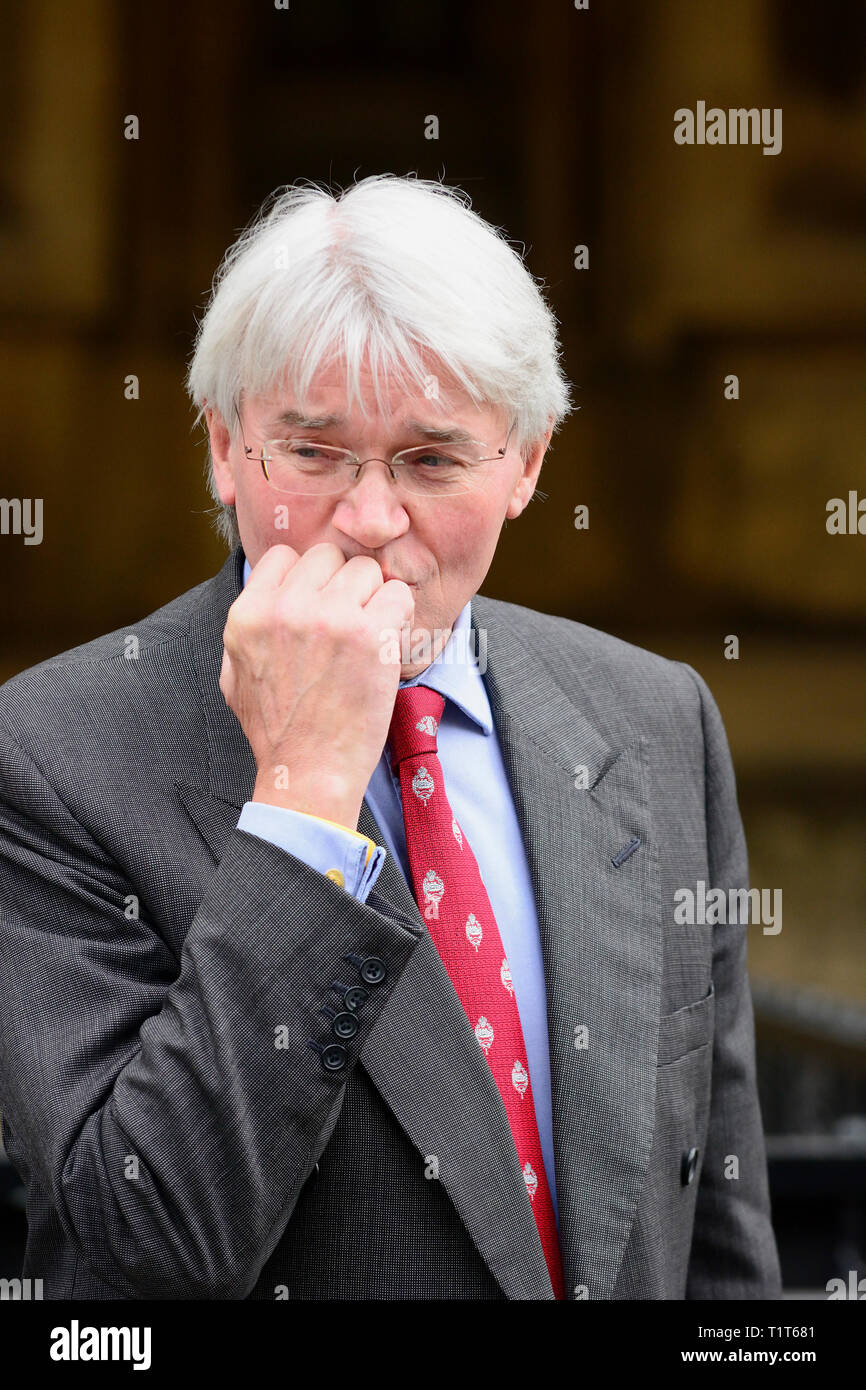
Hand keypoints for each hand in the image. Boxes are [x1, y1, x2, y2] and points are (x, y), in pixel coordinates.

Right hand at [220, 543, 414, 828]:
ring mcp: (328, 617)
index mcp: (248, 614)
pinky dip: (400, 618)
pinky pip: (398, 595)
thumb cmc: (277, 731)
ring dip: (374, 600)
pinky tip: (388, 645)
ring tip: (369, 639)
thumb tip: (264, 598)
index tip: (320, 606)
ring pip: (367, 570)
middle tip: (349, 624)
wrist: (308, 772)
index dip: (308, 577)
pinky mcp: (368, 634)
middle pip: (330, 556)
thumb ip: (247, 630)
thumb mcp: (236, 675)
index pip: (285, 555)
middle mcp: (284, 608)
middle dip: (343, 585)